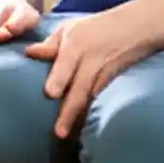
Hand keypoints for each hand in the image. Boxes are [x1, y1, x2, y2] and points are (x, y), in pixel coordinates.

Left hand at [24, 10, 158, 137]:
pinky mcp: (113, 82)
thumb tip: (28, 53)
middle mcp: (90, 61)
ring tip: (65, 134)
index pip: (66, 64)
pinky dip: (90, 112)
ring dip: (79, 116)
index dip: (59, 79)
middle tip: (59, 132)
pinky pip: (99, 99)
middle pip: (79, 88)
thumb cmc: (95, 27)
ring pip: (89, 98)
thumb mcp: (70, 28)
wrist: (135, 27)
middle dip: (69, 110)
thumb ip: (50, 44)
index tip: (51, 94)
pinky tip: (81, 126)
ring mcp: (104, 73)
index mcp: (76, 45)